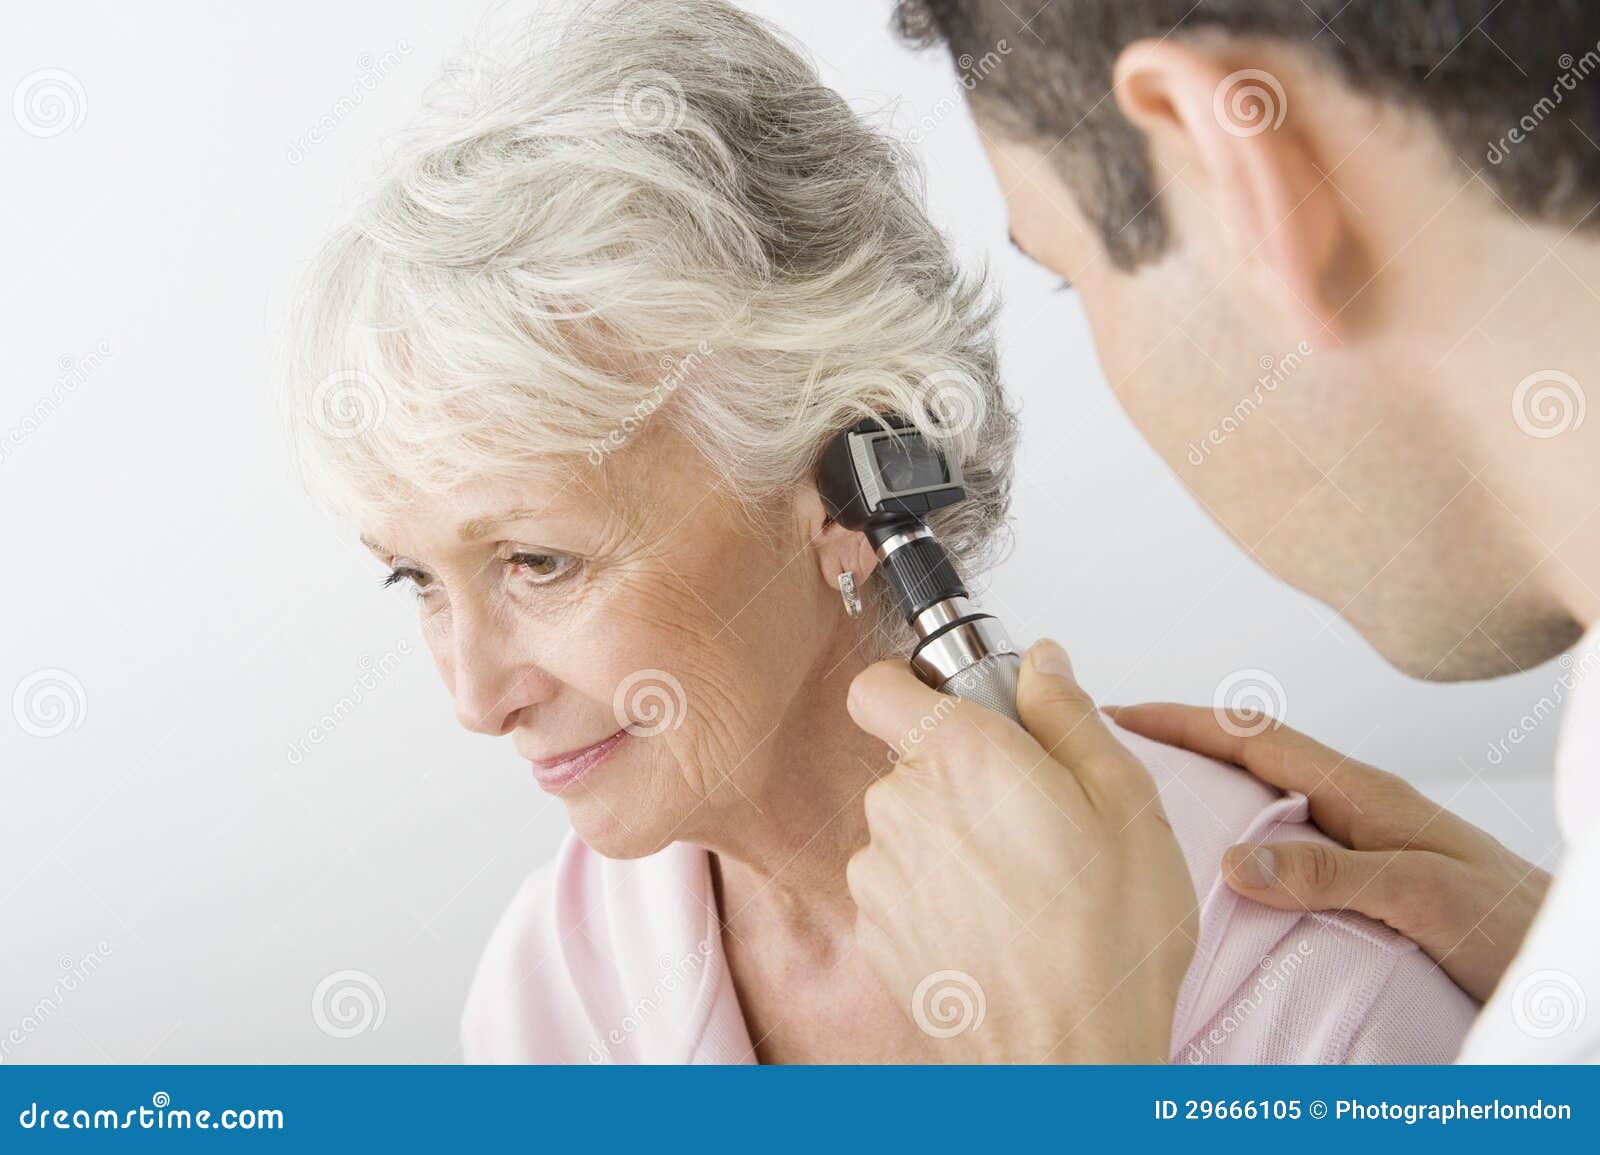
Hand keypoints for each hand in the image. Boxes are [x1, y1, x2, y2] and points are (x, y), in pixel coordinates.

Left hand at [844, 639, 1197, 1062]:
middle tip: (1032, 813)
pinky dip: (934, 893)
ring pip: (905, 826)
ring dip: (948, 838)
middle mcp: (902, 807)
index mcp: (961, 756)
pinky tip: (994, 922)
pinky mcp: (874, 930)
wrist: (1068, 1058)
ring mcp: (879, 873)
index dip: (913, 689)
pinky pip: (897, 885)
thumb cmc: (1107, 940)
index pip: (879, 687)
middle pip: (908, 761)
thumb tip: (1042, 665)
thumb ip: (1068, 715)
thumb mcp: (1125, 800)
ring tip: (1022, 881)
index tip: (957, 708)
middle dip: (961, 775)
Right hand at [1106, 703, 1550, 1002]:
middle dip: (1179, 747)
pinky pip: (1279, 850)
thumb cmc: (1513, 925)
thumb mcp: (1423, 893)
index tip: (1119, 714)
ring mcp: (1358, 844)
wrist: (1571, 969)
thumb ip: (1332, 872)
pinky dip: (1230, 844)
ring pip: (1261, 805)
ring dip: (1201, 796)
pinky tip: (1209, 875)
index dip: (1184, 720)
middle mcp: (1355, 811)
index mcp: (1364, 795)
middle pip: (1249, 761)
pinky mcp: (1364, 884)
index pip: (1255, 739)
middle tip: (1111, 756)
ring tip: (1142, 811)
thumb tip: (1232, 858)